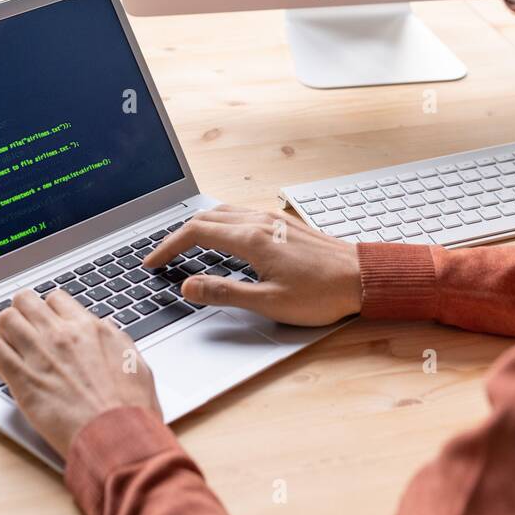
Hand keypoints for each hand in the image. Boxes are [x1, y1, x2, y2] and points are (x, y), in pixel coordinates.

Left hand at [0, 288, 160, 458]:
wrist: (116, 435)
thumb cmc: (129, 407)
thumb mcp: (133, 362)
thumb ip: (115, 340)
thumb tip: (105, 329)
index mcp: (89, 328)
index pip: (55, 299)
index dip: (48, 311)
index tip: (46, 325)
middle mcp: (62, 335)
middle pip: (25, 300)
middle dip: (21, 313)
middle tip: (21, 332)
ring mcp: (40, 354)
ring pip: (6, 320)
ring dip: (3, 332)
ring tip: (7, 348)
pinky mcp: (23, 380)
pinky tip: (0, 368)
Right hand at [143, 206, 362, 326]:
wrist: (363, 277)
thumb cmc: (321, 294)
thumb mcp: (268, 302)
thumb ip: (224, 293)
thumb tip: (188, 286)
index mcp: (251, 239)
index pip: (196, 232)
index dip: (168, 246)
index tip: (152, 262)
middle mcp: (259, 222)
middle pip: (206, 217)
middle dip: (177, 235)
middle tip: (160, 256)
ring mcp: (273, 220)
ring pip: (223, 212)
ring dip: (198, 226)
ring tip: (183, 245)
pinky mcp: (283, 224)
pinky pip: (241, 214)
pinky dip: (219, 223)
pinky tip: (221, 238)